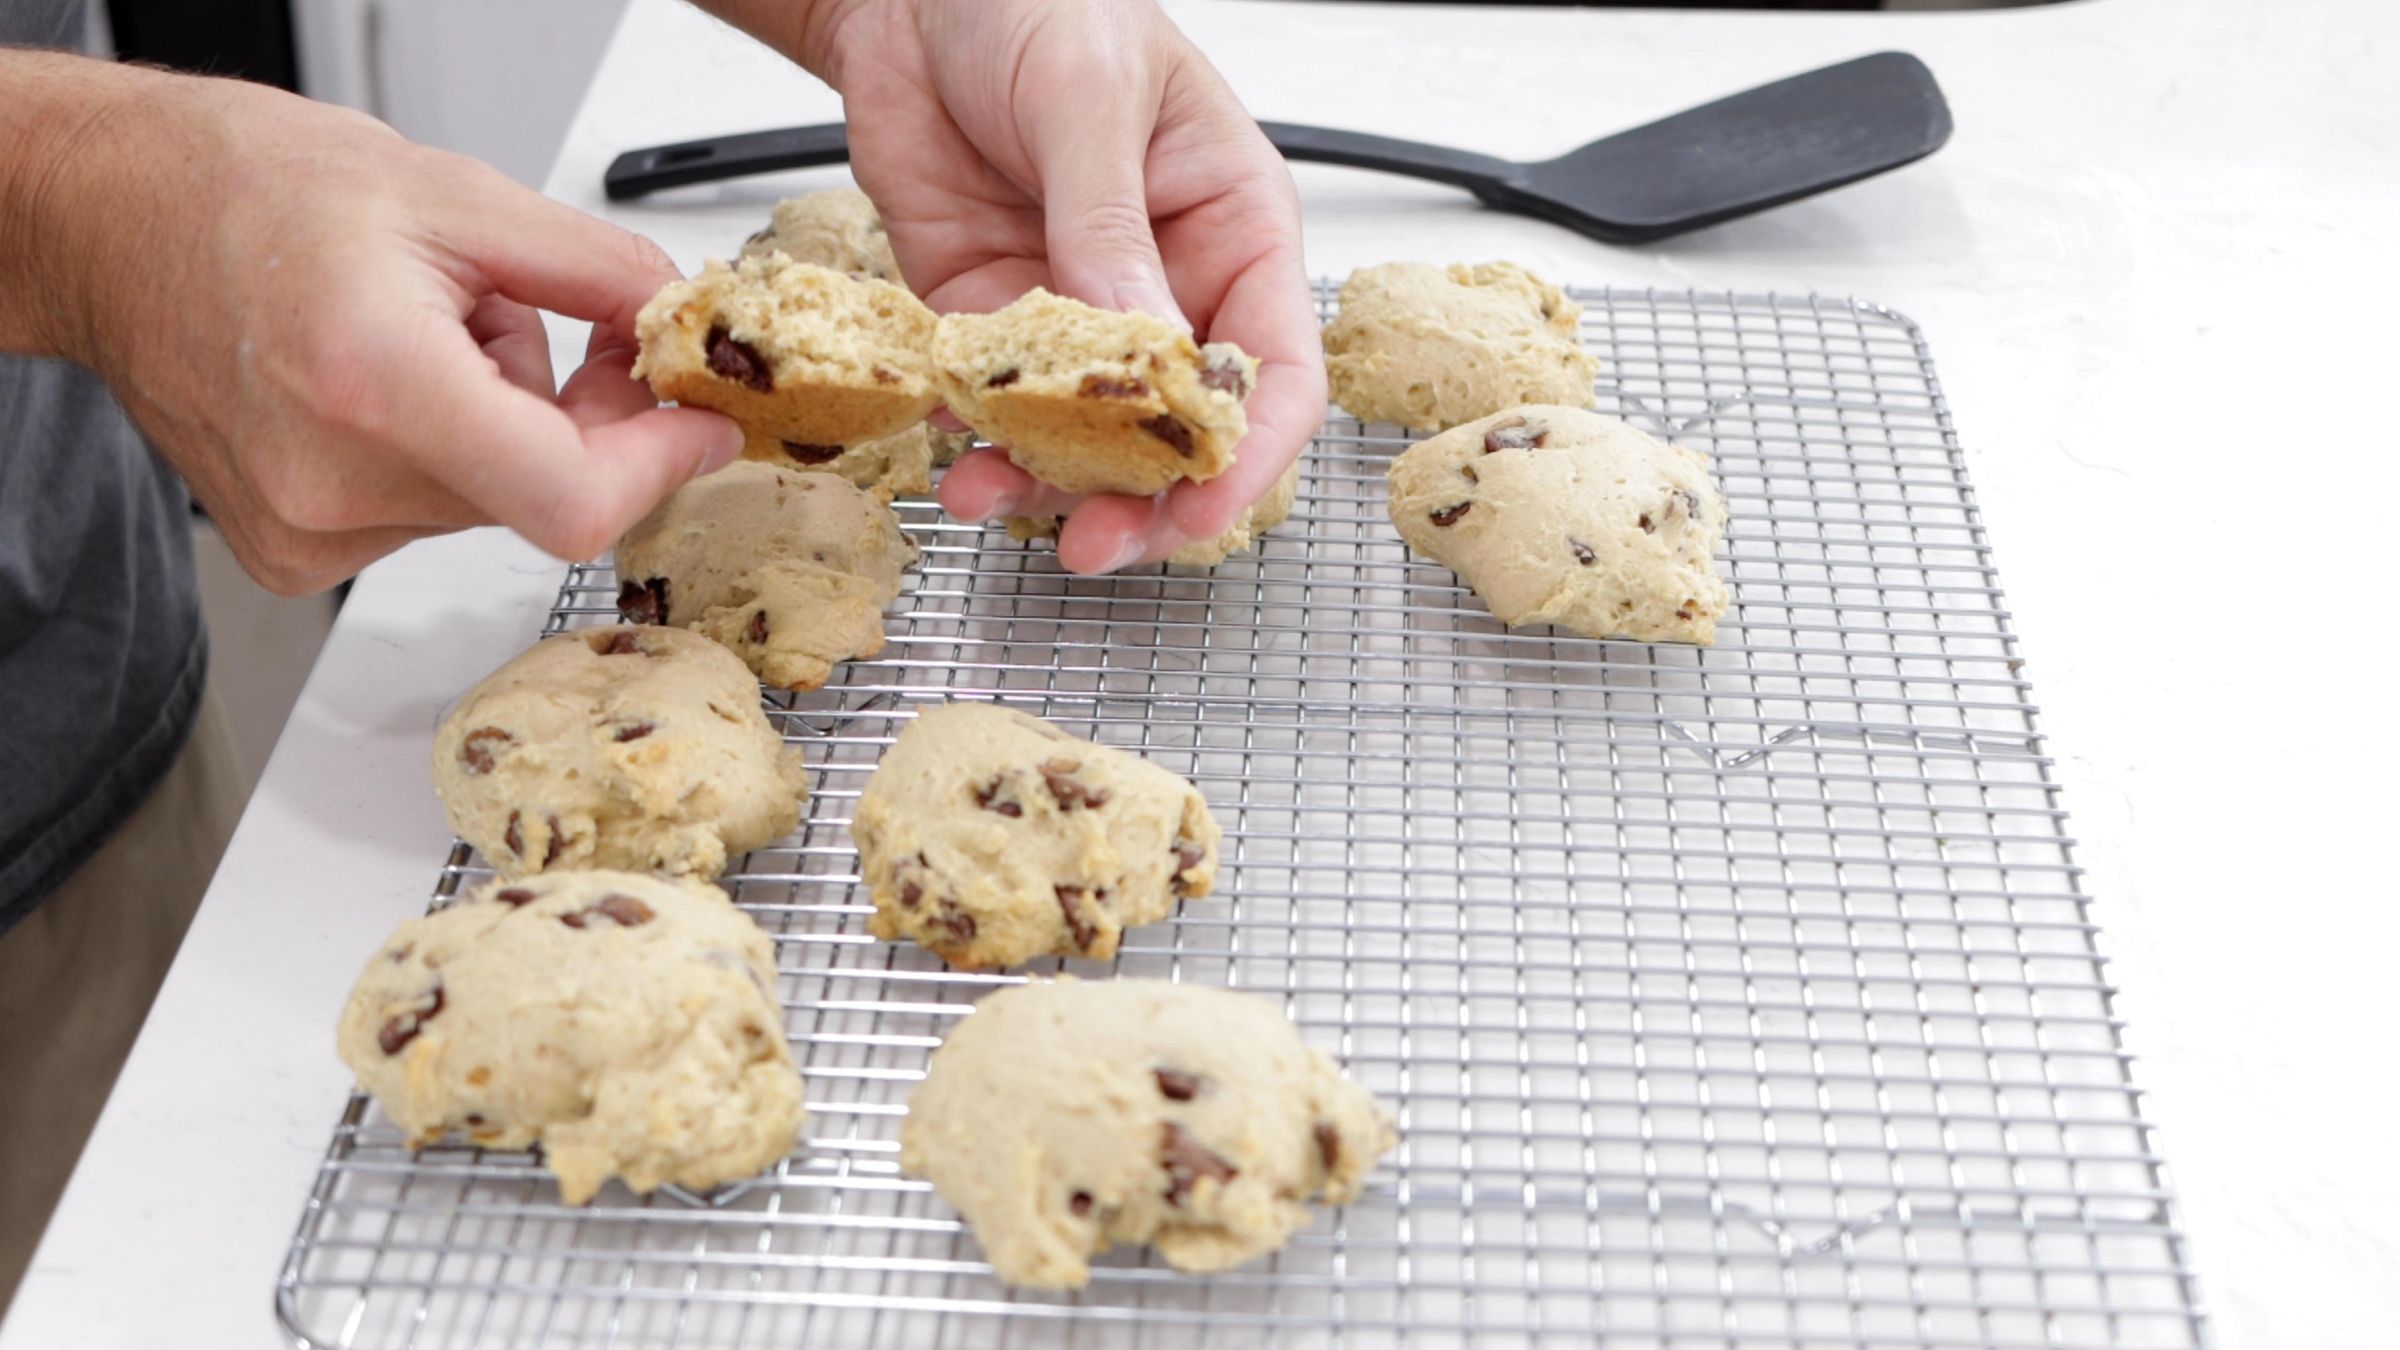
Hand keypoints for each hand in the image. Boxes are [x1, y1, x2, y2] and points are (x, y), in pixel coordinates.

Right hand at [2, 56, 739, 594]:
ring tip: (419, 330)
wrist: (111, 219)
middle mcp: (332, 480)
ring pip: (490, 501)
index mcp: (374, 382)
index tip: (695, 424)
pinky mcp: (293, 553)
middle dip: (576, 413)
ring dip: (499, 421)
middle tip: (529, 320)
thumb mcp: (461, 195)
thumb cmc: (248, 189)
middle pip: (540, 491)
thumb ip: (601, 271)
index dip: (658, 464)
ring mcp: (307, 530)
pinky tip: (378, 381)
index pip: (572, 499)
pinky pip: (427, 515)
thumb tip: (684, 331)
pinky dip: (439, 451)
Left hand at [807, 0, 1324, 572]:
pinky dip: (968, 436)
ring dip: (1039, 481)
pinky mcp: (989, 315)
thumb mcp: (1089, 100)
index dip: (1246, 452)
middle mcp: (1167, 283)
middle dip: (1139, 498)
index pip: (1273, 370)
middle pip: (1178, 430)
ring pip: (1080, 435)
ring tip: (982, 497)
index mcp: (1233, 228)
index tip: (1200, 505)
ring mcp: (1075, 308)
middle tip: (1091, 545)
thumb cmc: (1040, 1)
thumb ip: (1111, 227)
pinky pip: (990, 401)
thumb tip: (1144, 346)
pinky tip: (943, 446)